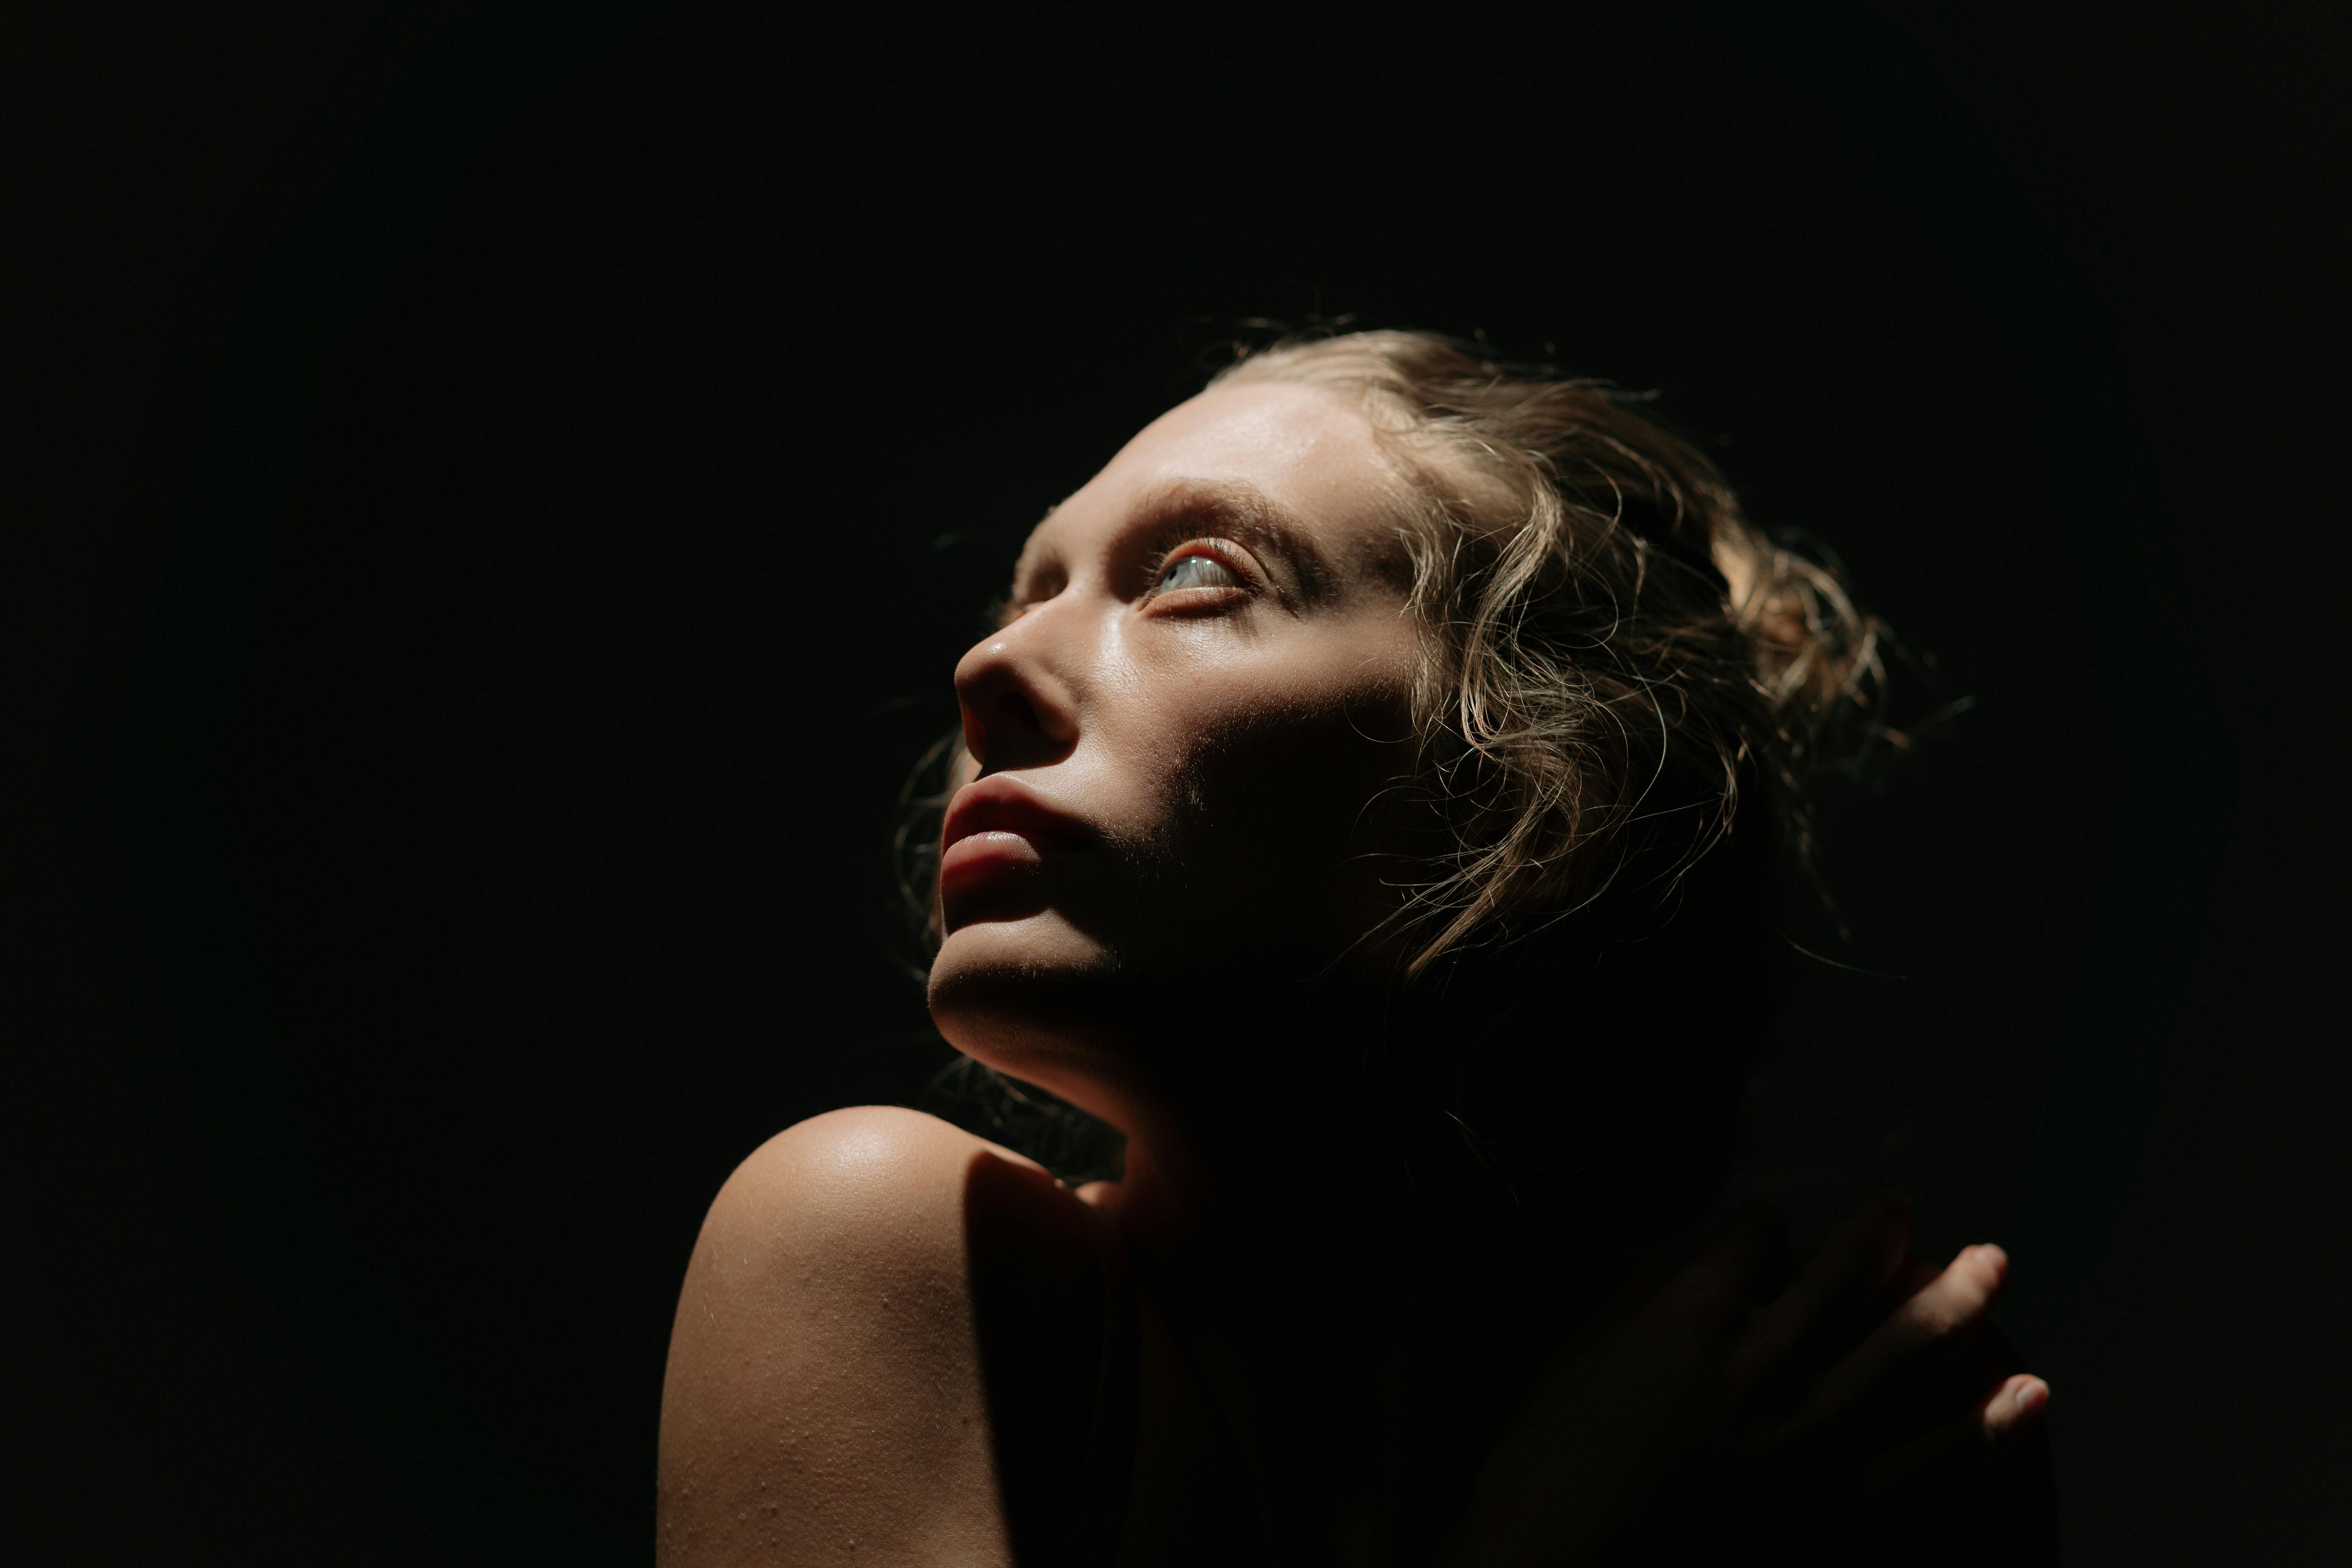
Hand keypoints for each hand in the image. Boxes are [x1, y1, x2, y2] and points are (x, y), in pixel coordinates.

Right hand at [1443, 1198, 2050, 1566]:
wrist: (1551, 1565)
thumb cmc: (1547, 1463)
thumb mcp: (1578, 1354)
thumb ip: (1643, 1298)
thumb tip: (1694, 1263)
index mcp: (1690, 1314)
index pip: (1753, 1235)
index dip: (1762, 1229)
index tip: (1764, 1239)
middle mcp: (1760, 1361)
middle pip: (1845, 1271)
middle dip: (1880, 1232)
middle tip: (1903, 1214)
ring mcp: (1803, 1438)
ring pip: (1905, 1348)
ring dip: (1959, 1299)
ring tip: (1993, 1263)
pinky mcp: (1831, 1508)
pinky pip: (1929, 1461)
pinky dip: (1988, 1426)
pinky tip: (2030, 1390)